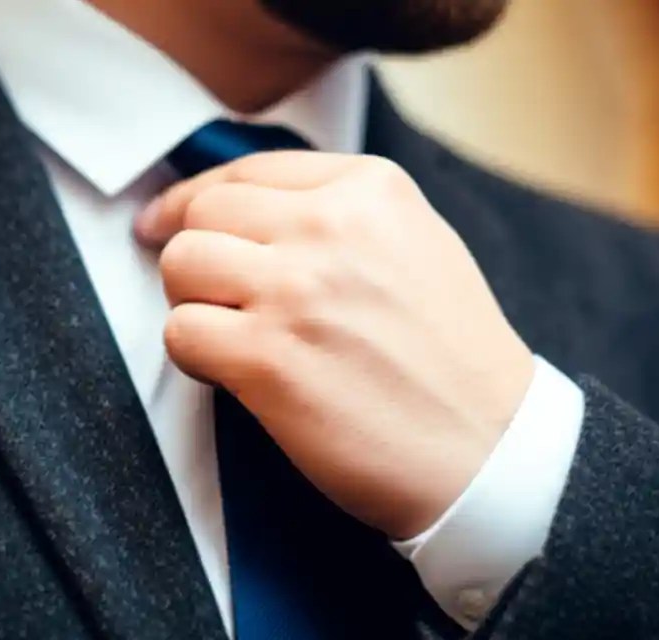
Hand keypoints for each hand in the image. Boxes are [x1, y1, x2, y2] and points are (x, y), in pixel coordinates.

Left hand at [136, 152, 533, 539]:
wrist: (490, 449)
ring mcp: (295, 290)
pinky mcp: (267, 357)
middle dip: (196, 258)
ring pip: (181, 265)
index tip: (168, 221)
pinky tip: (236, 377)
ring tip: (233, 338)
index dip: (196, 200)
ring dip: (193, 304)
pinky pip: (181, 332)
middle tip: (212, 297)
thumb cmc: (456, 361)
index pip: (247, 170)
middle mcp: (330, 227)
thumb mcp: (420, 245)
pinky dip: (195, 357)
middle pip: (203, 214)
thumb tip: (254, 210)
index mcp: (372, 189)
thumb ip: (344, 215)